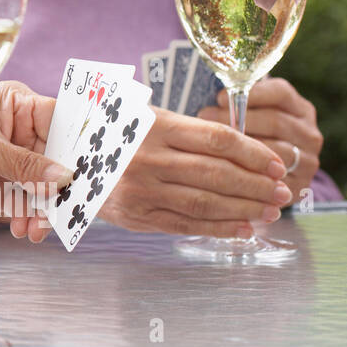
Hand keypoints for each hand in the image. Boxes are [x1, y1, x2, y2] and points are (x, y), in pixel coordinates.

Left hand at [0, 81, 70, 243]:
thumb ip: (22, 163)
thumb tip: (62, 177)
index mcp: (15, 104)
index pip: (58, 119)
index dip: (76, 143)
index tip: (89, 169)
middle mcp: (19, 130)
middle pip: (58, 158)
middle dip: (61, 185)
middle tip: (70, 207)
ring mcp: (13, 160)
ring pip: (46, 186)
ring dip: (45, 209)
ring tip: (37, 226)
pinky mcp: (5, 186)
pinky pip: (30, 203)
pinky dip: (30, 218)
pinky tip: (24, 228)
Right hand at [97, 105, 288, 236]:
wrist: (64, 158)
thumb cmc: (112, 135)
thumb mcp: (142, 117)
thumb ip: (185, 131)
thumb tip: (243, 153)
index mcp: (154, 126)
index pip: (217, 139)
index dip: (253, 153)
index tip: (276, 164)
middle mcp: (147, 158)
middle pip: (217, 173)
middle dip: (257, 185)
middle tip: (282, 191)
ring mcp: (141, 189)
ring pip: (206, 202)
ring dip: (245, 209)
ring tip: (270, 211)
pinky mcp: (136, 215)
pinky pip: (186, 224)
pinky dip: (219, 229)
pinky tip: (243, 228)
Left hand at [197, 77, 322, 204]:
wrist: (274, 179)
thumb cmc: (252, 136)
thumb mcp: (253, 114)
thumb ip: (241, 102)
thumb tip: (215, 95)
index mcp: (301, 110)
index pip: (281, 93)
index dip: (250, 93)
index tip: (218, 97)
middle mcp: (309, 134)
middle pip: (275, 121)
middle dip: (236, 118)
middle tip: (204, 116)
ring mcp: (308, 161)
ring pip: (273, 150)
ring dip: (239, 145)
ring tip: (209, 141)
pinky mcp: (300, 185)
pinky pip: (271, 178)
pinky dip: (245, 171)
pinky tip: (223, 165)